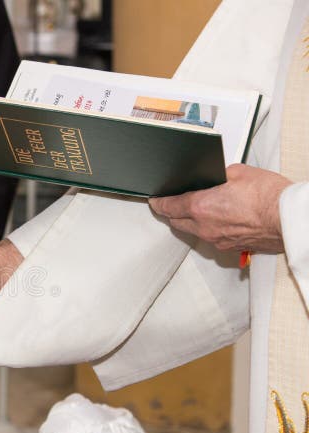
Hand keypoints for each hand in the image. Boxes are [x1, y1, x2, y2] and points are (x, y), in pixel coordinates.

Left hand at [149, 164, 291, 252]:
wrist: (289, 219)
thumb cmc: (270, 197)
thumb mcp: (239, 172)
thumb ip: (219, 176)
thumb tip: (215, 178)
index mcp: (201, 206)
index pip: (168, 206)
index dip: (158, 202)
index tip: (154, 200)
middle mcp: (205, 227)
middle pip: (176, 222)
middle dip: (170, 212)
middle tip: (168, 205)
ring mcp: (217, 240)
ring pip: (193, 232)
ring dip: (189, 222)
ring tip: (193, 212)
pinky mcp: (230, 247)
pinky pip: (211, 238)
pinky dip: (208, 229)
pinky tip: (217, 221)